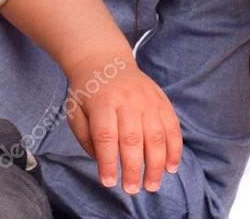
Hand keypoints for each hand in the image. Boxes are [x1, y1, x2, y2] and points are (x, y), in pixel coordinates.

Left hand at [65, 54, 182, 194]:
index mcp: (102, 102)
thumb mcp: (75, 109)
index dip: (108, 161)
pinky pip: (172, 127)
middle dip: (133, 168)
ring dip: (156, 164)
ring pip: (156, 135)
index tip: (108, 182)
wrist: (105, 60)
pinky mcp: (162, 101)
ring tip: (152, 185)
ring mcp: (148, 99)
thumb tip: (103, 163)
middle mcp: (127, 100)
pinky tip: (170, 168)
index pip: (105, 136)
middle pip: (132, 138)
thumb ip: (86, 137)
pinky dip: (174, 149)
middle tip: (131, 189)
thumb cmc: (89, 91)